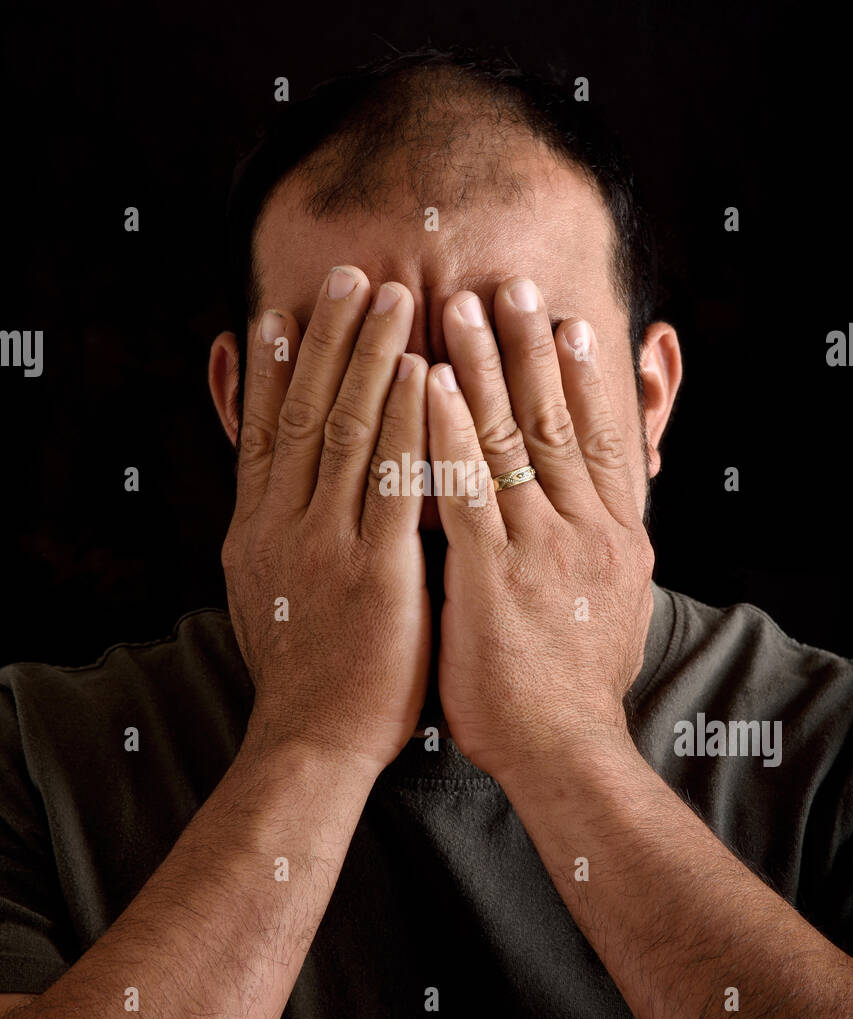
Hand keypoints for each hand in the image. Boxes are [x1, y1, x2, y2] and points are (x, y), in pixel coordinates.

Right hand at [221, 266, 431, 774]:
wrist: (312, 742)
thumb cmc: (302, 669)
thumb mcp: (263, 589)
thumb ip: (273, 528)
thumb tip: (270, 482)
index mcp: (257, 528)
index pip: (265, 429)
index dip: (278, 366)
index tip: (288, 310)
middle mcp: (285, 524)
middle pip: (308, 411)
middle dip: (331, 339)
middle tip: (352, 276)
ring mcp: (329, 544)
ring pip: (351, 432)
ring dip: (374, 358)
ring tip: (397, 299)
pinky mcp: (379, 570)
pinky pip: (398, 482)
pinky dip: (412, 425)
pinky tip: (430, 378)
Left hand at [426, 277, 653, 782]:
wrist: (564, 751)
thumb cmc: (577, 687)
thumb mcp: (611, 605)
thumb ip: (599, 551)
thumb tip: (600, 514)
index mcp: (614, 534)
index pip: (599, 437)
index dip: (581, 376)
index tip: (564, 323)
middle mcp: (584, 528)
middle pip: (553, 418)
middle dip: (527, 347)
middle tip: (508, 284)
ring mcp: (540, 547)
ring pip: (508, 439)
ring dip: (482, 366)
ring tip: (458, 307)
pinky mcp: (492, 573)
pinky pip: (465, 487)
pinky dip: (444, 430)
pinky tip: (424, 383)